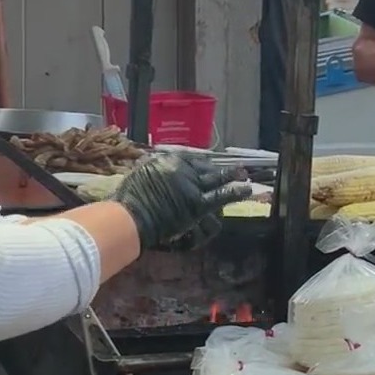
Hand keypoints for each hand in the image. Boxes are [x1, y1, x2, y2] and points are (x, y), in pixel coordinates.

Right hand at [111, 154, 251, 250]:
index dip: (203, 164)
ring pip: (216, 179)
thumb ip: (151, 167)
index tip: (209, 166)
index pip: (191, 159)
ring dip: (232, 176)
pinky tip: (246, 190)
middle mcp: (182, 169)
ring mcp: (191, 185)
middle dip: (220, 169)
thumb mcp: (139, 173)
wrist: (131, 216)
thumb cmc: (128, 198)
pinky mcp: (197, 204)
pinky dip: (234, 192)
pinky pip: (220, 196)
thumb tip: (151, 163)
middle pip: (206, 167)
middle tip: (234, 168)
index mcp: (167, 160)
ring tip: (244, 176)